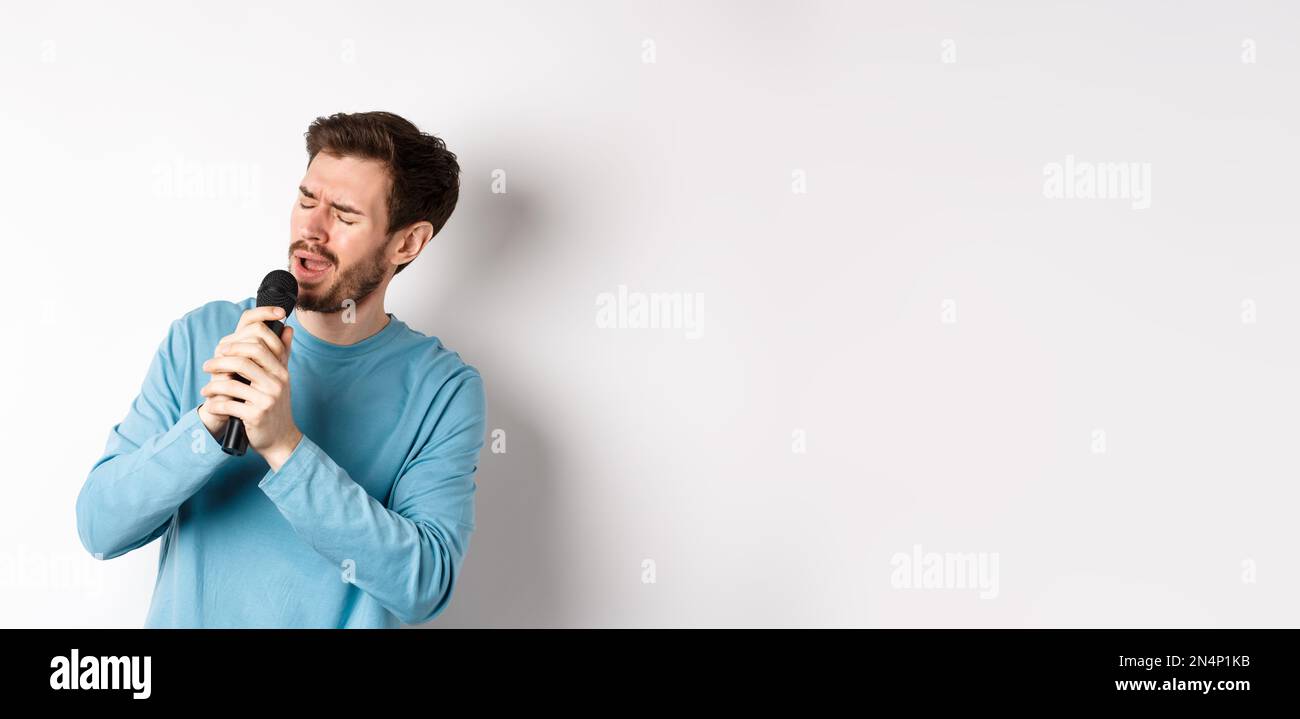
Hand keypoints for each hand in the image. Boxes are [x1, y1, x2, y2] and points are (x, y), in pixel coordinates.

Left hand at [198, 306, 302, 468]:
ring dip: (213, 386)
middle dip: (221, 360)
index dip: (236, 343)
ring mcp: (267, 399)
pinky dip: (215, 405)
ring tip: (206, 389)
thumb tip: (287, 327)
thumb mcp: (281, 379)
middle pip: (245, 359)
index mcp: (281, 371)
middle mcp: (277, 383)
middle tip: (208, 365)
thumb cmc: (276, 407)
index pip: (259, 345)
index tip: (221, 349)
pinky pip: (228, 405)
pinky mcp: (256, 415)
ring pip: (232, 383)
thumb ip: (283, 353)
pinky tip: (211, 405)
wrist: (281, 439)